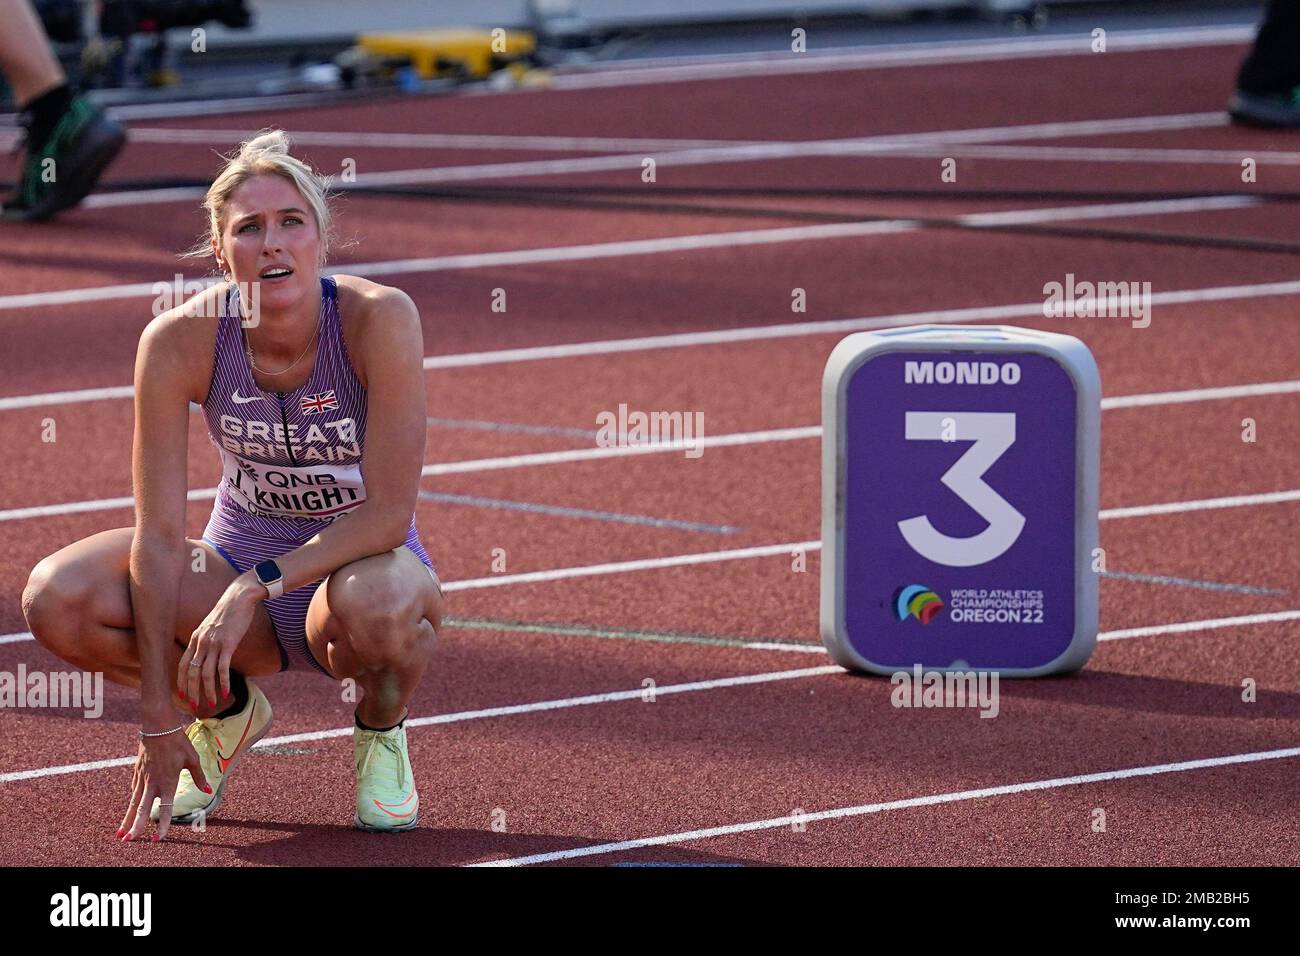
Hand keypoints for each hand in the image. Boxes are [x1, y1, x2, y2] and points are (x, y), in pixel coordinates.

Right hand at [118, 731, 209, 842]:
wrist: (158, 727)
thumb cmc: (178, 742)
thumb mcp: (192, 759)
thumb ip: (199, 777)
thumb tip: (207, 790)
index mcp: (168, 782)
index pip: (166, 809)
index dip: (163, 825)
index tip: (159, 838)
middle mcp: (153, 783)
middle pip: (142, 809)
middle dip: (135, 827)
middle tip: (128, 841)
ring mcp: (142, 778)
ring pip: (133, 803)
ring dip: (127, 819)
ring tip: (119, 834)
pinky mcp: (136, 772)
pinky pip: (134, 791)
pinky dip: (132, 802)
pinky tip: (130, 810)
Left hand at [178, 583, 257, 707]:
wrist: (239, 597)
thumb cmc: (228, 611)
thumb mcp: (211, 625)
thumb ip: (206, 639)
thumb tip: (207, 653)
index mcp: (195, 638)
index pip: (183, 665)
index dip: (181, 682)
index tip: (182, 696)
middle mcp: (201, 642)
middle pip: (191, 673)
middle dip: (192, 692)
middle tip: (194, 707)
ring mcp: (214, 643)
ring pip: (205, 673)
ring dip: (208, 691)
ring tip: (213, 704)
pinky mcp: (228, 644)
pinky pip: (222, 668)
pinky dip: (224, 682)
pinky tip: (227, 692)